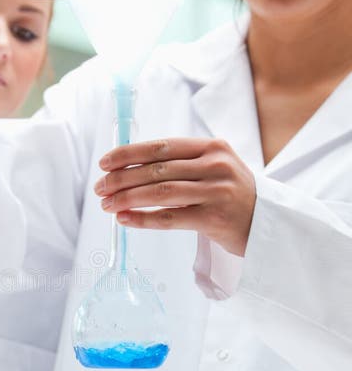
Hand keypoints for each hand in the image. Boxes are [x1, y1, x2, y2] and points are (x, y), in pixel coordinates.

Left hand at [95, 137, 256, 255]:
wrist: (269, 225)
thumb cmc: (233, 196)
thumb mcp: (216, 168)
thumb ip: (182, 164)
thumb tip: (130, 169)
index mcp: (213, 147)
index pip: (162, 146)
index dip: (129, 154)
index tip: (104, 163)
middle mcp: (216, 166)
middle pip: (157, 169)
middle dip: (122, 178)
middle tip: (100, 188)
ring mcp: (217, 192)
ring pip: (161, 193)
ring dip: (128, 198)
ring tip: (107, 205)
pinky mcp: (215, 219)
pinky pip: (169, 218)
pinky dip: (143, 219)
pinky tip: (125, 219)